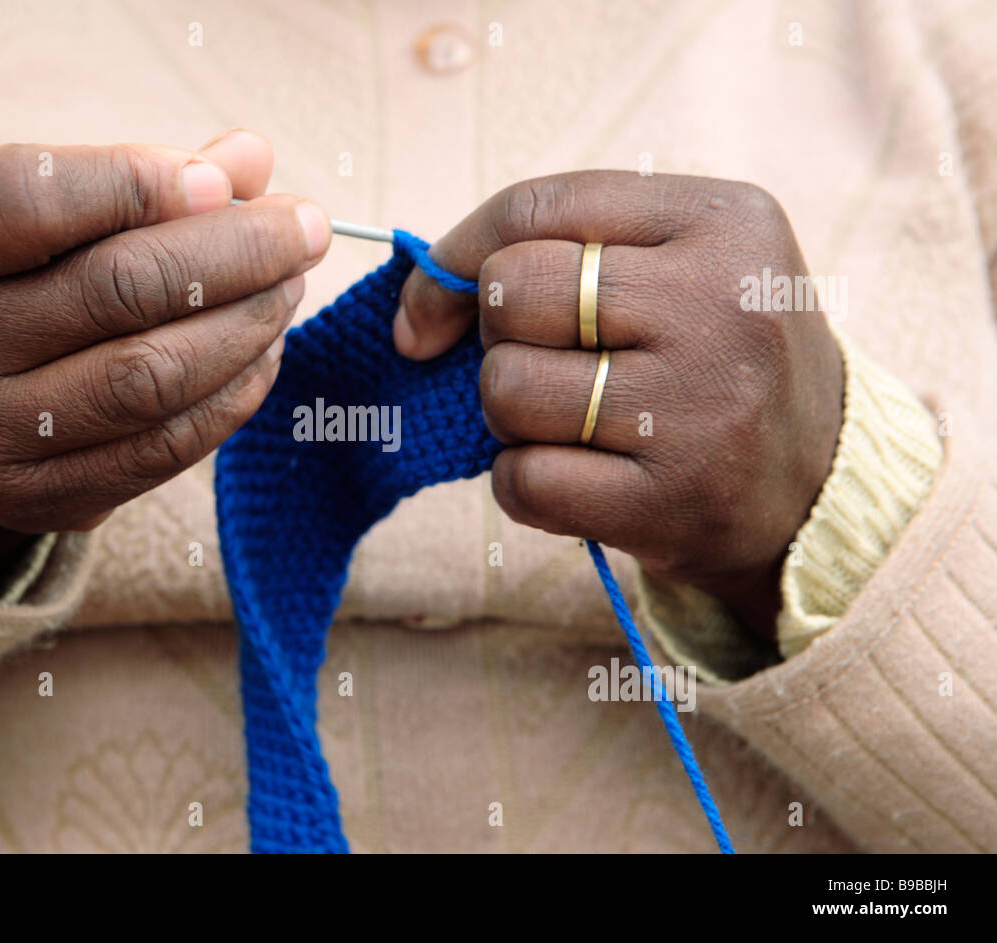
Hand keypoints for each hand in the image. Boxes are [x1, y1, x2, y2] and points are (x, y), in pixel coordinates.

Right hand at [0, 130, 330, 587]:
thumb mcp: (28, 216)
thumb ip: (128, 181)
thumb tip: (249, 160)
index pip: (29, 199)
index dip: (141, 182)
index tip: (231, 176)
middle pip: (112, 290)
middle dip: (236, 251)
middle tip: (304, 226)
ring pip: (149, 375)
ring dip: (247, 323)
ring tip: (291, 281)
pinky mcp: (36, 501)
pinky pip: (163, 448)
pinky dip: (233, 393)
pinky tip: (264, 348)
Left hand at [393, 171, 843, 637]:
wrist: (820, 485)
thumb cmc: (713, 358)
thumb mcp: (682, 263)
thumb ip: (565, 248)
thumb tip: (417, 305)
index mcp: (723, 219)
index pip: (536, 206)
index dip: (455, 258)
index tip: (425, 312)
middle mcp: (720, 304)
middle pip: (513, 293)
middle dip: (497, 337)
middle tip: (548, 364)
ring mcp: (699, 408)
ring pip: (507, 388)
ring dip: (508, 414)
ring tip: (571, 422)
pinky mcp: (671, 501)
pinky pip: (523, 479)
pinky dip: (520, 482)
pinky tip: (574, 477)